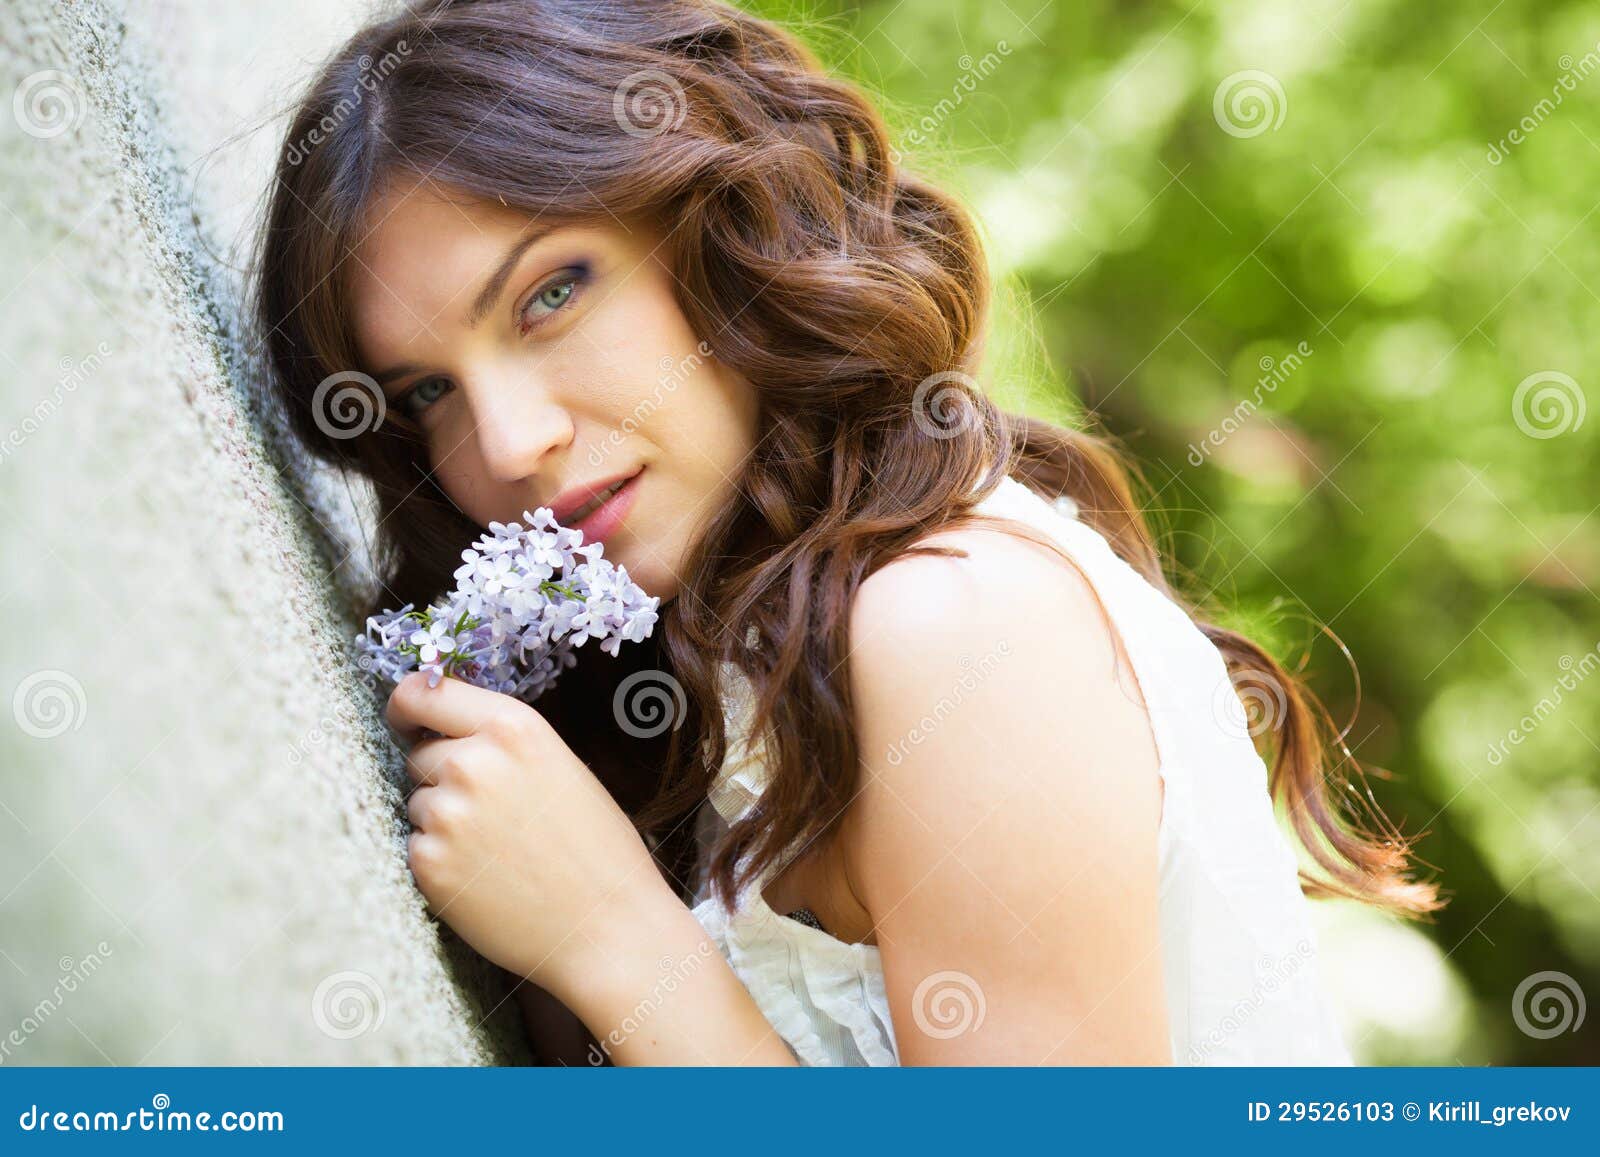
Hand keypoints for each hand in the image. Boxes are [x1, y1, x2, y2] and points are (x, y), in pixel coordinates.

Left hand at [384, 671, 669, 999]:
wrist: (608, 928)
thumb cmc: (597, 849)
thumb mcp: (560, 767)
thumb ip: (503, 743)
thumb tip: (445, 730)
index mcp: (514, 728)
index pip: (425, 692)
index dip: (407, 707)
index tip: (405, 721)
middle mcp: (474, 762)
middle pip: (420, 754)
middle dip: (443, 777)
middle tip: (493, 815)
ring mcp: (447, 814)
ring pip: (419, 803)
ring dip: (444, 822)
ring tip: (498, 852)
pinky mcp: (428, 864)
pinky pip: (417, 847)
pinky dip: (442, 863)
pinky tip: (486, 879)